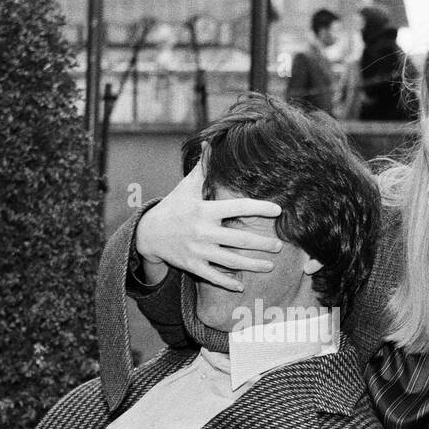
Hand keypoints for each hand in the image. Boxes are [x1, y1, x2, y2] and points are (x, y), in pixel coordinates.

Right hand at [133, 142, 282, 290]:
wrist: (148, 233)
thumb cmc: (173, 207)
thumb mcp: (186, 187)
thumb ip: (202, 168)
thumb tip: (210, 143)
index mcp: (205, 210)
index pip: (237, 208)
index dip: (259, 208)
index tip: (278, 210)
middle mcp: (203, 231)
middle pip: (238, 239)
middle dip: (261, 244)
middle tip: (279, 245)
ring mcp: (198, 250)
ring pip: (230, 261)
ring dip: (252, 265)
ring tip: (270, 266)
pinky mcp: (192, 265)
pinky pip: (212, 276)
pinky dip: (227, 283)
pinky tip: (242, 286)